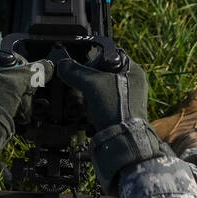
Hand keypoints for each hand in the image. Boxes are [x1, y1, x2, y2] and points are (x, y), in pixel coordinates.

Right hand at [52, 46, 161, 188]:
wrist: (123, 142)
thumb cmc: (116, 109)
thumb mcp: (92, 84)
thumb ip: (76, 72)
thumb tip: (63, 64)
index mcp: (133, 71)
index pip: (111, 55)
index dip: (95, 57)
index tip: (81, 63)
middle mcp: (133, 84)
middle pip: (104, 73)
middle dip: (88, 78)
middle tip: (77, 81)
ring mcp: (127, 100)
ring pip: (101, 89)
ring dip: (88, 93)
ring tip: (79, 96)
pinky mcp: (119, 113)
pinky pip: (102, 103)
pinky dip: (92, 104)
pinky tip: (85, 109)